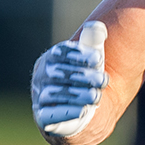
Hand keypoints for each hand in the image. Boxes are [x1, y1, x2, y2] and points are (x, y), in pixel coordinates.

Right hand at [32, 21, 108, 144]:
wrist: (75, 109)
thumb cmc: (82, 78)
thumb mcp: (89, 58)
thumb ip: (93, 40)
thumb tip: (99, 27)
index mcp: (52, 57)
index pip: (62, 53)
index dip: (79, 55)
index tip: (98, 59)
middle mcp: (42, 76)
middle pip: (61, 74)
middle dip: (84, 77)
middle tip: (104, 80)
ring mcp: (40, 96)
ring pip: (56, 94)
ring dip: (77, 95)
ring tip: (96, 96)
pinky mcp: (43, 117)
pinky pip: (49, 115)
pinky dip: (65, 112)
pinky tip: (82, 111)